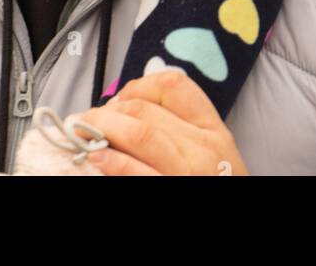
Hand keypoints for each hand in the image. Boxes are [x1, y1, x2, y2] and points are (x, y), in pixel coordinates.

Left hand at [73, 68, 248, 176]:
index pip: (173, 86)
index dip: (137, 86)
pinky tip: (95, 159)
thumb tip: (124, 110)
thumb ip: (180, 130)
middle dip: (109, 110)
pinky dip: (110, 162)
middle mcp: (204, 149)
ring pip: (139, 132)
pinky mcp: (168, 192)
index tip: (120, 99)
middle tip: (90, 120)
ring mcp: (187, 174)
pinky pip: (135, 172)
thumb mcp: (209, 154)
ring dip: (103, 128)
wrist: (232, 230)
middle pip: (145, 110)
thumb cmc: (211, 185)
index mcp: (214, 131)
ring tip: (83, 133)